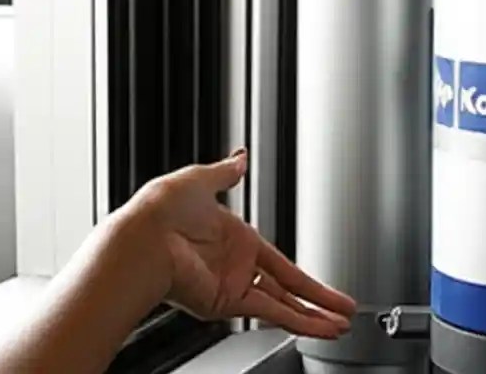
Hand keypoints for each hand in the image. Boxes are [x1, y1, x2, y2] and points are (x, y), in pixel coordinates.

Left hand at [122, 150, 355, 338]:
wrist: (143, 238)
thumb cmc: (161, 208)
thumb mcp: (199, 179)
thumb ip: (225, 173)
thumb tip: (240, 159)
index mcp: (233, 237)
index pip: (279, 260)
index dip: (302, 275)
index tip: (321, 286)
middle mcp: (234, 265)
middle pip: (286, 287)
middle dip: (316, 301)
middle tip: (342, 313)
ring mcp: (231, 286)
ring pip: (283, 305)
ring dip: (313, 317)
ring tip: (340, 326)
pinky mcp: (227, 302)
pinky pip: (271, 312)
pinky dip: (298, 321)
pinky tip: (321, 327)